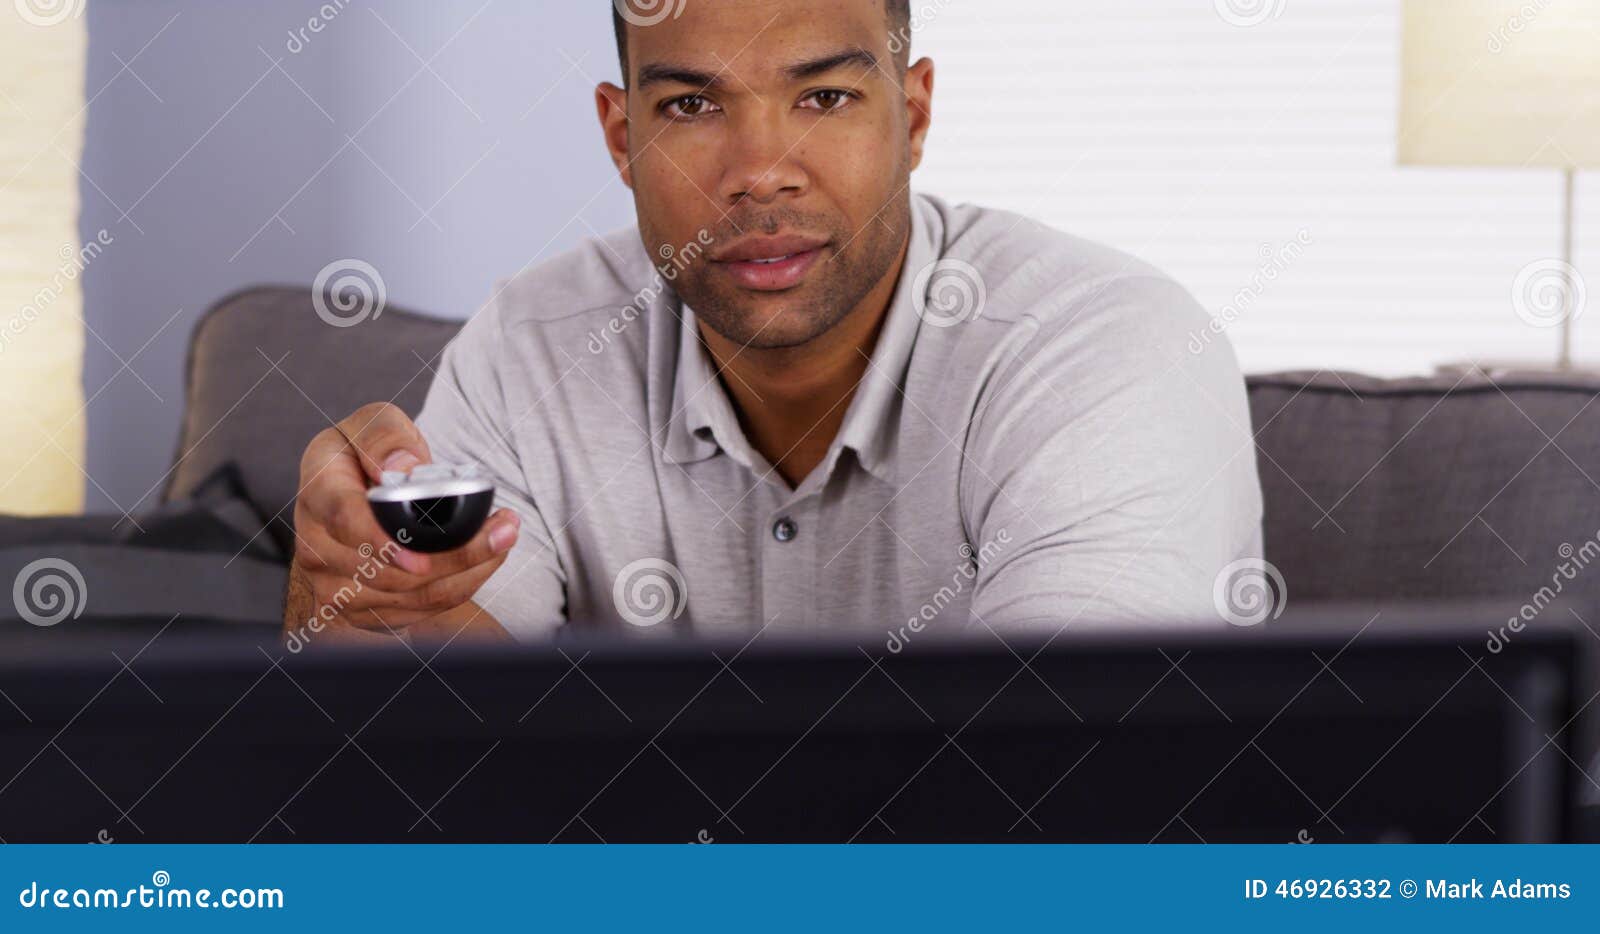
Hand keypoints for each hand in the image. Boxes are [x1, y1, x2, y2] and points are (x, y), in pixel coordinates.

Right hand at [285, 402, 519, 641]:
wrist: (356, 494)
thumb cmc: (366, 456)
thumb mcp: (373, 425)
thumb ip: (385, 437)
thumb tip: (403, 468)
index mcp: (319, 488)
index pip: (344, 519)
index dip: (383, 541)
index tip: (421, 556)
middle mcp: (316, 543)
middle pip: (388, 569)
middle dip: (455, 553)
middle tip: (504, 529)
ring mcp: (334, 583)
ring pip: (411, 593)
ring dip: (468, 569)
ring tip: (503, 537)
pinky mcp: (361, 609)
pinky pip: (419, 608)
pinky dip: (460, 585)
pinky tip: (484, 559)